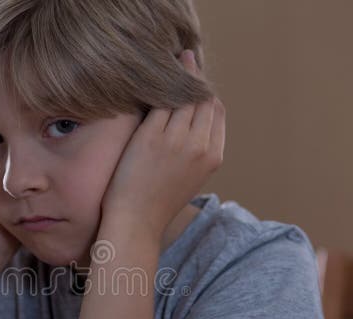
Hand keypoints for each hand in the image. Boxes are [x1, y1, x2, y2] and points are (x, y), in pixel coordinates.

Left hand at [100, 49, 225, 240]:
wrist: (136, 222)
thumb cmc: (157, 203)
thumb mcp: (190, 178)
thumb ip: (197, 151)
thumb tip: (192, 124)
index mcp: (213, 156)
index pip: (216, 111)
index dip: (205, 94)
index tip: (193, 82)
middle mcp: (200, 145)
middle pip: (202, 99)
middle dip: (193, 78)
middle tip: (182, 61)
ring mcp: (176, 140)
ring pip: (182, 97)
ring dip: (178, 75)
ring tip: (169, 61)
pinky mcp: (151, 137)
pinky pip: (159, 103)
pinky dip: (157, 88)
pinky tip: (150, 77)